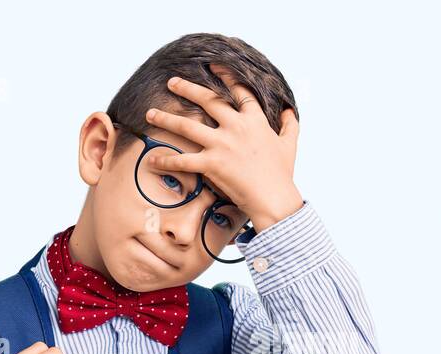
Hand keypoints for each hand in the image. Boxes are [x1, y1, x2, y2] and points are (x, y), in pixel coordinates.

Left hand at [144, 64, 303, 230]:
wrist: (274, 198)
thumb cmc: (282, 174)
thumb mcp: (290, 144)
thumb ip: (289, 125)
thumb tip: (290, 110)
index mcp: (255, 121)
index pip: (239, 92)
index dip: (226, 77)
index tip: (214, 67)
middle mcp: (236, 127)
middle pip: (207, 101)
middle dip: (186, 88)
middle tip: (171, 81)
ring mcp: (222, 144)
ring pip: (187, 126)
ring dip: (166, 119)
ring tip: (150, 113)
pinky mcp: (212, 164)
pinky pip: (183, 161)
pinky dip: (166, 161)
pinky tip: (152, 159)